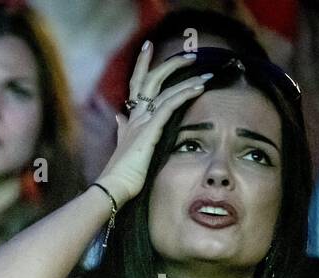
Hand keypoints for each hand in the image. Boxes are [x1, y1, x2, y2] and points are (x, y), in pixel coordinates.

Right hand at [94, 44, 212, 204]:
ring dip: (187, 80)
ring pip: (165, 91)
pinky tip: (199, 87)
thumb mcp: (123, 146)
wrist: (113, 187)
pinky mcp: (149, 130)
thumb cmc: (120, 174)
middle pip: (149, 80)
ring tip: (205, 75)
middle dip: (168, 65)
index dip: (142, 66)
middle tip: (188, 56)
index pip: (136, 86)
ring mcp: (141, 122)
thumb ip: (123, 129)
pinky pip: (170, 104)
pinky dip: (185, 93)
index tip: (148, 49)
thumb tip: (118, 117)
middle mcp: (135, 116)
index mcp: (130, 120)